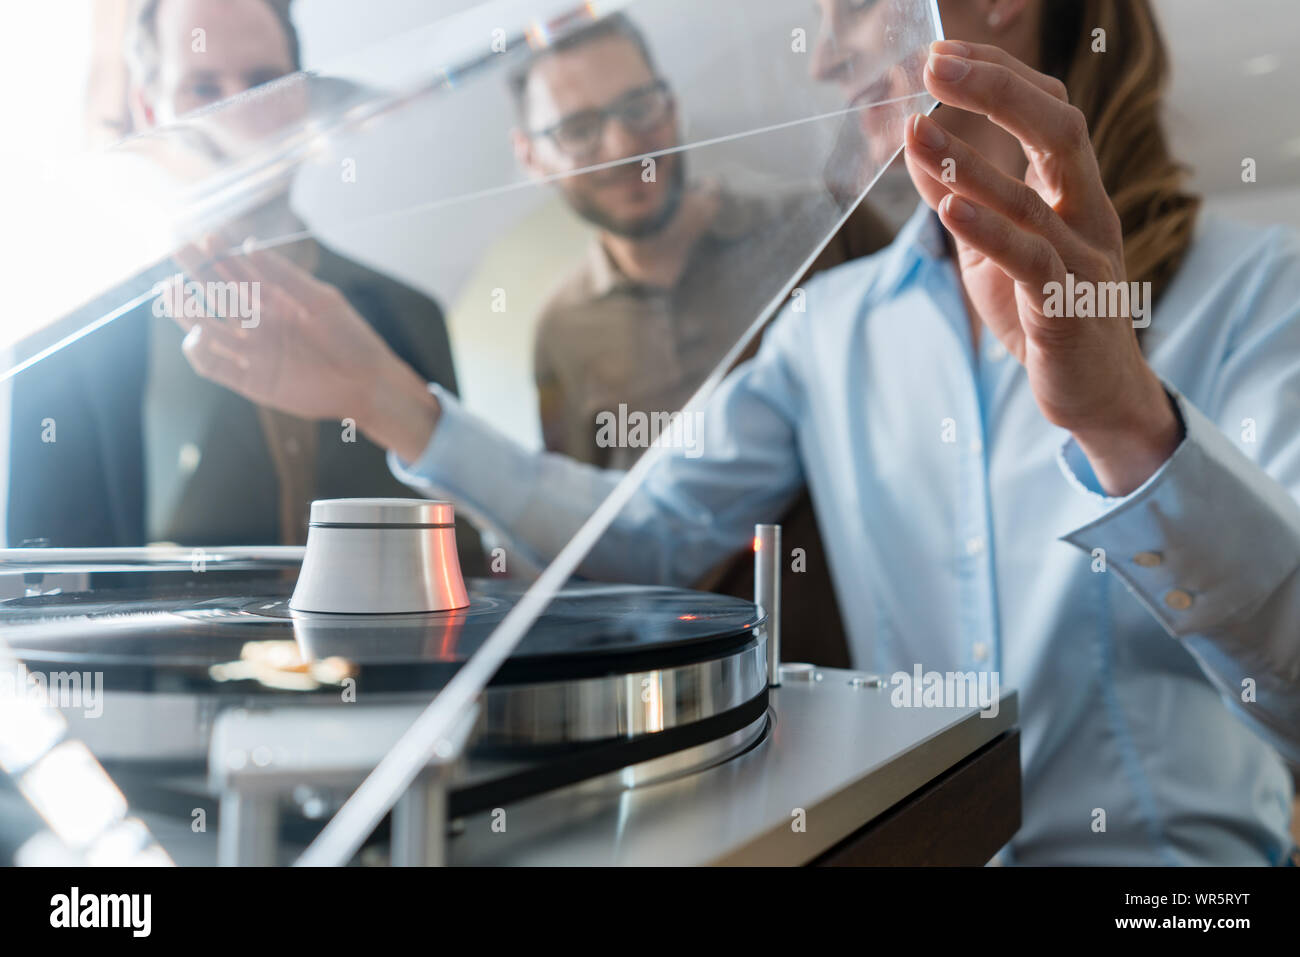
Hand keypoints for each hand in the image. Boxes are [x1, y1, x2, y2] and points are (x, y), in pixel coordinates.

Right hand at [171, 237, 439, 461]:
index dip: (221, 257)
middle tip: (179, 251)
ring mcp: (253, 352)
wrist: (367, 382)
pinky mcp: (251, 381)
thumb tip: (248, 245)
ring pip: (209, 329)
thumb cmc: (350, 338)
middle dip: (198, 274)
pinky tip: (197, 333)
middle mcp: (259, 325)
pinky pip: (216, 367)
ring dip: (188, 311)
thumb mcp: (321, 300)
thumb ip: (284, 277)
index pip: (240, 275)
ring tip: (172, 291)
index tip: (206, 238)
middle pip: (218, 297)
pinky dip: (201, 352)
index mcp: (276, 302)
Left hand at [903, 41, 1182, 495]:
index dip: (999, 78)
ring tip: (916, 131)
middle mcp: (1089, 214)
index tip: (942, 55)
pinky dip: (988, 231)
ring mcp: (1082, 260)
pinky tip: (948, 207)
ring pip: (1032, 198)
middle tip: (937, 67)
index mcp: (1077, 192)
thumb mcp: (993, 250)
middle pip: (1058, 130)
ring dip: (970, 163)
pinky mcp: (1064, 308)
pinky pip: (1029, 260)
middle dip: (998, 92)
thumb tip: (918, 145)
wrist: (1093, 394)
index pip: (1050, 111)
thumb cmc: (1044, 314)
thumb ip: (963, 198)